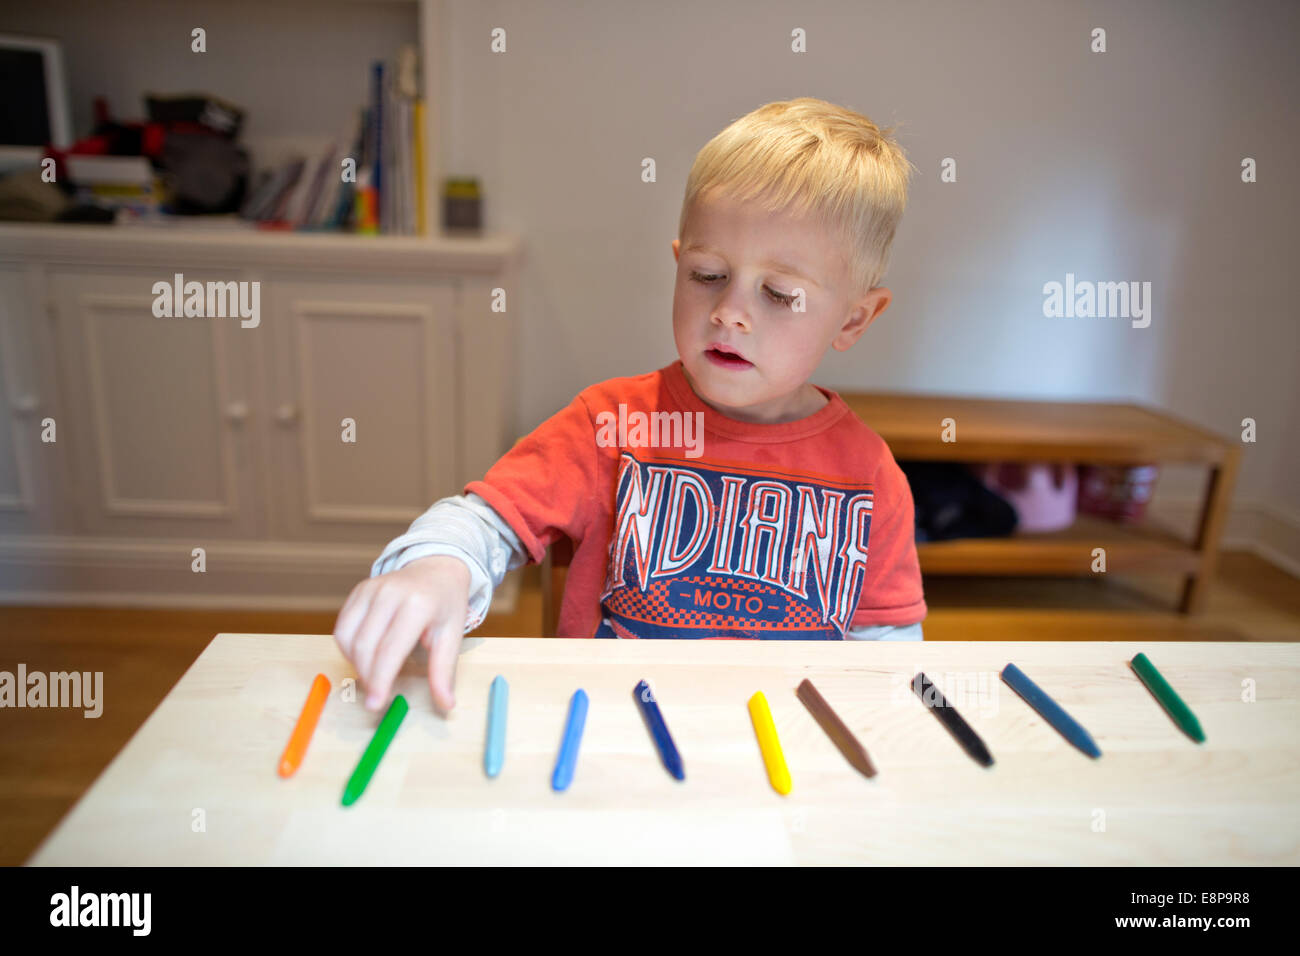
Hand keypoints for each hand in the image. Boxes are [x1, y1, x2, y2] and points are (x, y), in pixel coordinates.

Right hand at [332, 556, 471, 716]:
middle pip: (365, 647)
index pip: (390, 650)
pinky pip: (342, 628)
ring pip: (348, 639)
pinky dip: (349, 649)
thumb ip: (444, 671)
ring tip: (376, 673)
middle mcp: (389, 593)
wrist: (436, 570)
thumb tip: (445, 704)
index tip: (376, 705)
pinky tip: (367, 656)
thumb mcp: (452, 635)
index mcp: (417, 604)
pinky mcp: (357, 591)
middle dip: (368, 677)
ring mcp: (370, 589)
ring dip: (356, 664)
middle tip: (378, 695)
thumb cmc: (445, 604)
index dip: (380, 680)